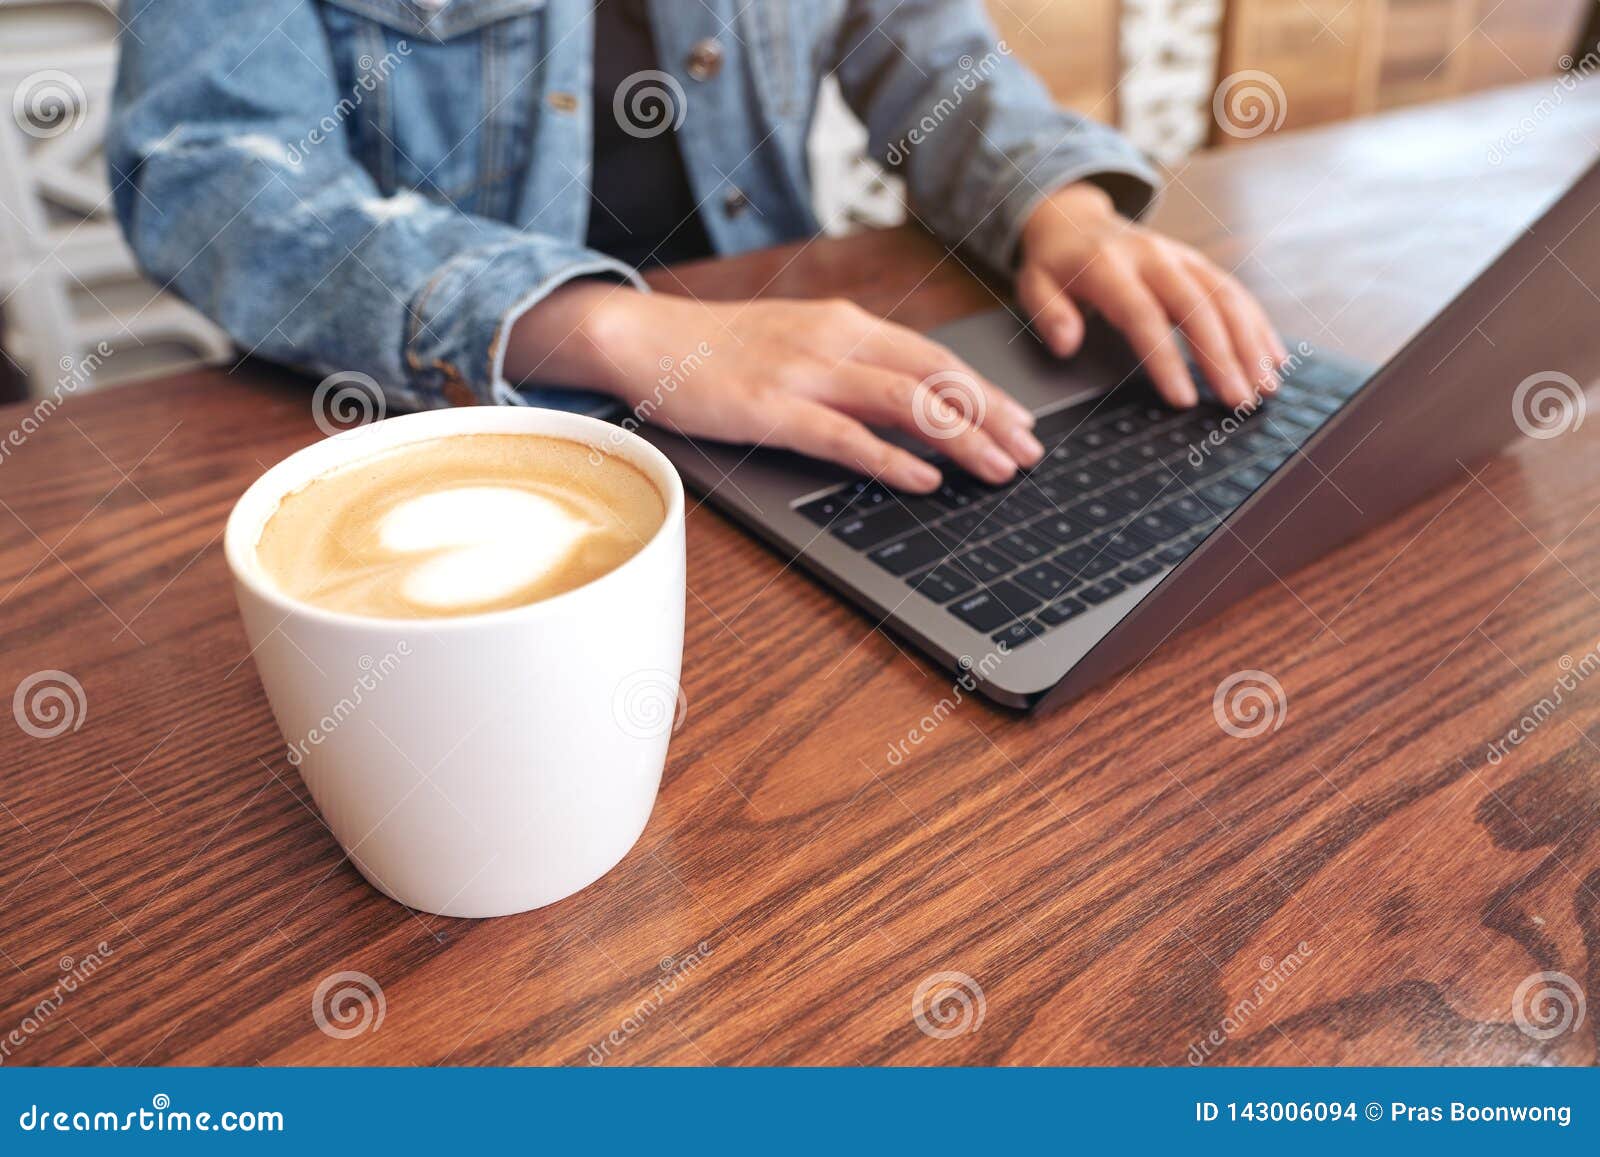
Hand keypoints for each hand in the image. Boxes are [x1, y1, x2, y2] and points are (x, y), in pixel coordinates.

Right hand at [506, 283, 1044, 492]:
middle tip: (1030, 452)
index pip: (935, 358)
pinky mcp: (773, 408)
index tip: (1022, 422)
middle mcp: (836, 341)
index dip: (986, 392)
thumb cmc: (720, 350)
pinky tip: (924, 478)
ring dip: (960, 438)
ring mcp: (806, 373)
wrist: (647, 337)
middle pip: (935, 377)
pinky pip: (845, 436)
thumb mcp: (798, 343)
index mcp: (847, 324)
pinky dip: (891, 458)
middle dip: (992, 416)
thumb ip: (851, 366)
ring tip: (997, 468)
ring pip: (905, 404)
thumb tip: (904, 401)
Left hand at [1018, 182, 1288, 409]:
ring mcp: (1182, 257)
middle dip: (1223, 357)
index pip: (1143, 315)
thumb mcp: (1033, 284)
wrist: (1075, 219)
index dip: (1165, 359)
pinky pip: (1235, 292)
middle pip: (1196, 307)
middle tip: (1238, 402)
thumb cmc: (1055, 265)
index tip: (1183, 400)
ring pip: (1225, 298)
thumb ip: (1048, 313)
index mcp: (1109, 265)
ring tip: (1265, 389)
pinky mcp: (1199, 263)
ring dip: (1251, 344)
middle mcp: (1154, 257)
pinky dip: (1258, 326)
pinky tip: (1273, 360)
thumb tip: (1066, 344)